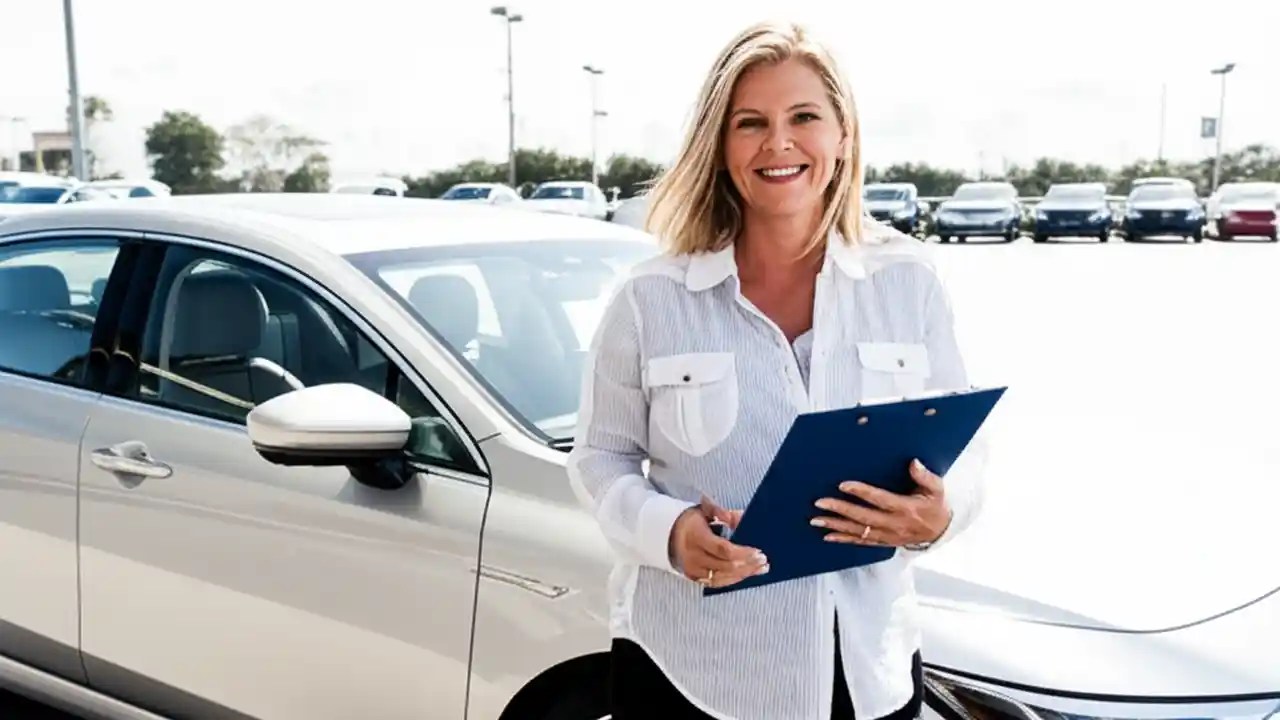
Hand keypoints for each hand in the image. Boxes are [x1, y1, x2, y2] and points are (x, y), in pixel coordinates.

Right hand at [670, 496, 767, 587]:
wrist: (668, 534)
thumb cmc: (691, 522)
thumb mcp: (705, 511)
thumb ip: (723, 513)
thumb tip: (743, 518)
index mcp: (696, 537)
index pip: (723, 549)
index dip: (743, 552)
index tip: (758, 551)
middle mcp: (693, 556)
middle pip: (726, 566)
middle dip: (748, 564)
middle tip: (763, 560)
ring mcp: (693, 570)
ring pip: (724, 577)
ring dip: (745, 574)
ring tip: (761, 568)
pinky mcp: (695, 579)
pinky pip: (718, 583)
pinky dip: (734, 579)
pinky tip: (747, 574)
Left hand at [810, 459, 951, 546]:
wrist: (941, 532)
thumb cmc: (935, 506)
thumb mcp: (937, 489)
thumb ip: (925, 476)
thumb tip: (913, 462)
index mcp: (906, 508)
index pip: (880, 499)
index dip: (861, 492)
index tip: (843, 485)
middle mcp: (894, 524)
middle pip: (863, 517)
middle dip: (840, 510)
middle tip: (820, 502)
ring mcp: (888, 535)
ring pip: (858, 531)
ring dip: (836, 526)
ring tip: (816, 520)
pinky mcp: (883, 542)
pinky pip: (861, 542)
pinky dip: (844, 539)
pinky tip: (828, 536)